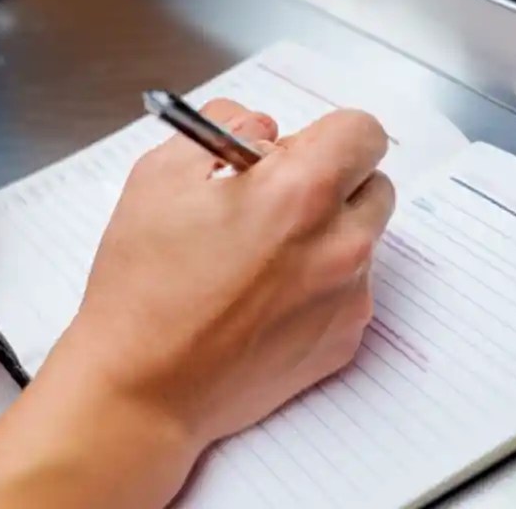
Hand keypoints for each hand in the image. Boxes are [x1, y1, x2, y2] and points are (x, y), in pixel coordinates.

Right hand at [55, 100, 393, 450]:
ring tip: (256, 259)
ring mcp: (347, 298)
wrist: (142, 387)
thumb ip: (221, 127)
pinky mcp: (342, 342)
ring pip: (360, 240)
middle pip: (373, 185)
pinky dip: (316, 286)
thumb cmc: (143, 284)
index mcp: (301, 193)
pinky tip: (258, 301)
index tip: (292, 153)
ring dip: (324, 235)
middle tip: (270, 202)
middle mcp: (340, 244)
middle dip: (331, 182)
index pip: (362, 132)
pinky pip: (347, 292)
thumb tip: (259, 127)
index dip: (324, 136)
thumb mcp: (159, 174)